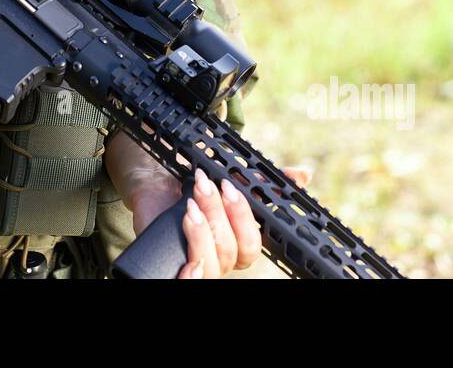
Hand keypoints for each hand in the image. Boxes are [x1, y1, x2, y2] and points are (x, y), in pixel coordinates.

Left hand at [130, 164, 313, 278]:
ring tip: (190, 204)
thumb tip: (302, 174)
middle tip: (204, 187)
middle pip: (230, 251)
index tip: (229, 187)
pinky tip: (185, 244)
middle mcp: (216, 258)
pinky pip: (186, 278)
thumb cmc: (191, 184)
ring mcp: (193, 263)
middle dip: (219, 216)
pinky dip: (189, 267)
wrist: (149, 180)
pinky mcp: (168, 265)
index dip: (243, 218)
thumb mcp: (227, 177)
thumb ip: (262, 180)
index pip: (251, 245)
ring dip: (202, 230)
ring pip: (210, 262)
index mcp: (234, 242)